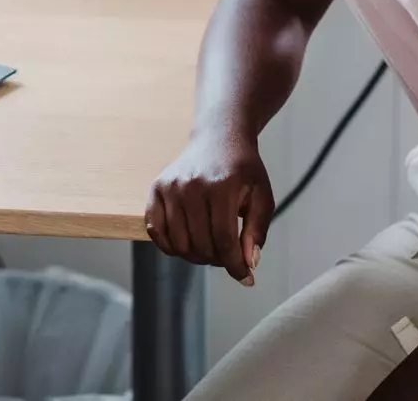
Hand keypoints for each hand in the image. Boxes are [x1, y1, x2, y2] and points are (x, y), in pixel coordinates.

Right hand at [147, 132, 272, 283]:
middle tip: (228, 257)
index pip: (224, 239)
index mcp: (221, 186)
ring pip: (178, 243)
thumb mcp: (262, 197)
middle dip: (217, 261)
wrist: (219, 139)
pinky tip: (186, 244)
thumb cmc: (243, 171)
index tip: (244, 277)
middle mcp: (191, 185)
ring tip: (210, 249)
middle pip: (201, 244)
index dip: (235, 265)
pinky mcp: (156, 188)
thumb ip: (256, 231)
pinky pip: (155, 231)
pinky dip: (169, 246)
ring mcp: (170, 186)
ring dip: (195, 256)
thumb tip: (248, 264)